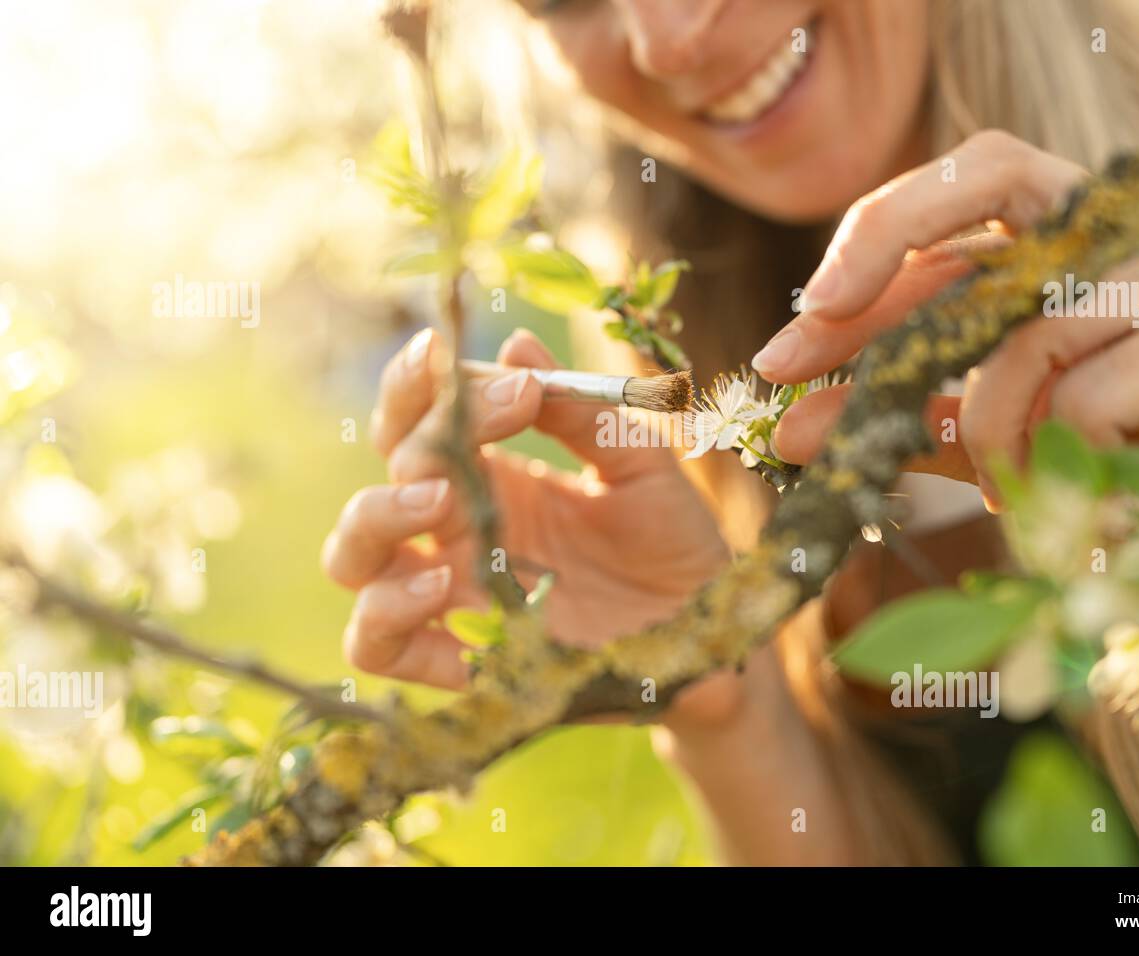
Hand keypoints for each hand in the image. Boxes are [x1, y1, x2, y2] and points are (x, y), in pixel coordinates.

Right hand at [321, 327, 737, 720]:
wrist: (710, 633)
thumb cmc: (674, 544)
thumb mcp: (640, 467)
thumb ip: (582, 413)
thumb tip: (517, 345)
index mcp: (493, 473)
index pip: (420, 418)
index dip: (419, 384)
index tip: (460, 361)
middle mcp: (458, 530)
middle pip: (378, 477)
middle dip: (409, 450)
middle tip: (463, 447)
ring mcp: (454, 595)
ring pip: (352, 557)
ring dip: (377, 521)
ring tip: (439, 506)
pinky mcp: (463, 660)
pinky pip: (378, 646)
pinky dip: (388, 618)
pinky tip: (444, 595)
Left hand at [751, 129, 1138, 505]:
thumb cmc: (1114, 464)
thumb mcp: (990, 431)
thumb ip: (905, 418)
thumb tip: (792, 430)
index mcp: (1080, 239)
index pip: (968, 187)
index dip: (875, 233)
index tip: (801, 317)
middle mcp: (1134, 234)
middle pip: (991, 206)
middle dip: (874, 290)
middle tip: (790, 367)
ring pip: (1024, 338)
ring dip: (991, 432)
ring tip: (1014, 489)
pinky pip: (1086, 400)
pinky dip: (1062, 466)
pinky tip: (1095, 498)